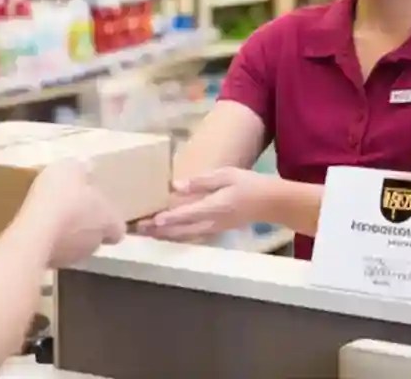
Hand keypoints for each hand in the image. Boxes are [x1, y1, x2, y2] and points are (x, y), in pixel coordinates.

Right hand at [23, 160, 125, 267]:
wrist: (34, 231)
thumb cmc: (61, 197)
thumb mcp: (71, 170)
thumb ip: (81, 169)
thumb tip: (88, 168)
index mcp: (108, 221)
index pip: (118, 229)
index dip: (110, 221)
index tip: (99, 211)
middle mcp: (94, 243)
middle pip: (95, 236)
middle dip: (84, 225)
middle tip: (69, 208)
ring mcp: (72, 258)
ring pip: (73, 246)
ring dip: (64, 235)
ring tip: (48, 219)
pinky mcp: (51, 265)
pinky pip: (52, 252)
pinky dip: (46, 243)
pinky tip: (33, 230)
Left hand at [136, 167, 276, 242]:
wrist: (271, 203)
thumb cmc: (249, 184)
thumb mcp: (226, 175)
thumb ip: (201, 181)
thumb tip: (176, 186)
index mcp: (215, 207)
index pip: (188, 214)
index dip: (170, 218)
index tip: (154, 220)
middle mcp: (212, 222)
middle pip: (181, 230)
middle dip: (160, 230)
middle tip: (139, 228)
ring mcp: (214, 229)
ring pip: (185, 235)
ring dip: (166, 234)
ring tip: (147, 232)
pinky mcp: (215, 230)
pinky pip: (192, 235)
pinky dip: (177, 234)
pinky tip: (166, 233)